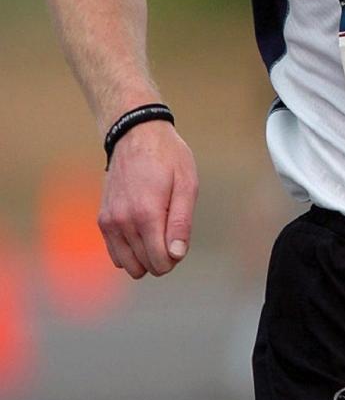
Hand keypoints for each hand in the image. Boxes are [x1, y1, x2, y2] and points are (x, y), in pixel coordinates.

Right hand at [98, 122, 198, 277]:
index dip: (175, 257)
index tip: (180, 238)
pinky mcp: (103, 219)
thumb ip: (181, 222)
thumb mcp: (187, 183)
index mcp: (146, 213)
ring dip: (145, 257)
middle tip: (171, 231)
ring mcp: (110, 221)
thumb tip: (176, 255)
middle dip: (162, 257)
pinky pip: (115, 254)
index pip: (160, 262)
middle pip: (145, 266)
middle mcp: (123, 221)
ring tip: (157, 231)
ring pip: (127, 265)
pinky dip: (130, 251)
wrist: (135, 134)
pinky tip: (142, 231)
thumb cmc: (167, 157)